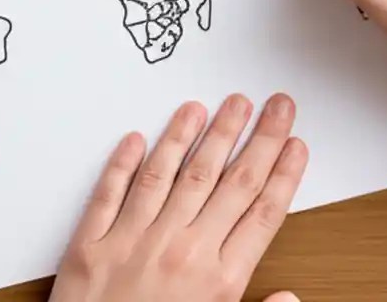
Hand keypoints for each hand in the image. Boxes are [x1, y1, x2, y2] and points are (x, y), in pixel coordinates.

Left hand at [50, 94, 306, 301]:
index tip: (296, 142)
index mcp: (218, 283)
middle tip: (275, 104)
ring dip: (198, 134)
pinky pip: (110, 193)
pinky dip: (124, 163)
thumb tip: (290, 298)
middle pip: (228, 182)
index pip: (261, 212)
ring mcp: (133, 244)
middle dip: (256, 137)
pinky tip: (140, 136)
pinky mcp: (89, 247)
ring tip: (218, 105)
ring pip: (173, 174)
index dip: (283, 172)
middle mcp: (180, 253)